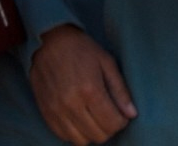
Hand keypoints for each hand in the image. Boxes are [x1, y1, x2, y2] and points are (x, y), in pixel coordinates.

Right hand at [28, 25, 134, 144]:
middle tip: (108, 114)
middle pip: (98, 135)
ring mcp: (56, 110)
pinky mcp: (46, 113)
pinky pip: (63, 136)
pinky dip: (74, 133)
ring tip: (93, 118)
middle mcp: (71, 104)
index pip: (112, 123)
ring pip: (81, 141)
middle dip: (109, 128)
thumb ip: (120, 90)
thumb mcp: (106, 62)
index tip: (121, 113)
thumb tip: (131, 114)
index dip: (121, 121)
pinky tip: (79, 119)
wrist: (49, 41)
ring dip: (92, 133)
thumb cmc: (81, 49)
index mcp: (90, 90)